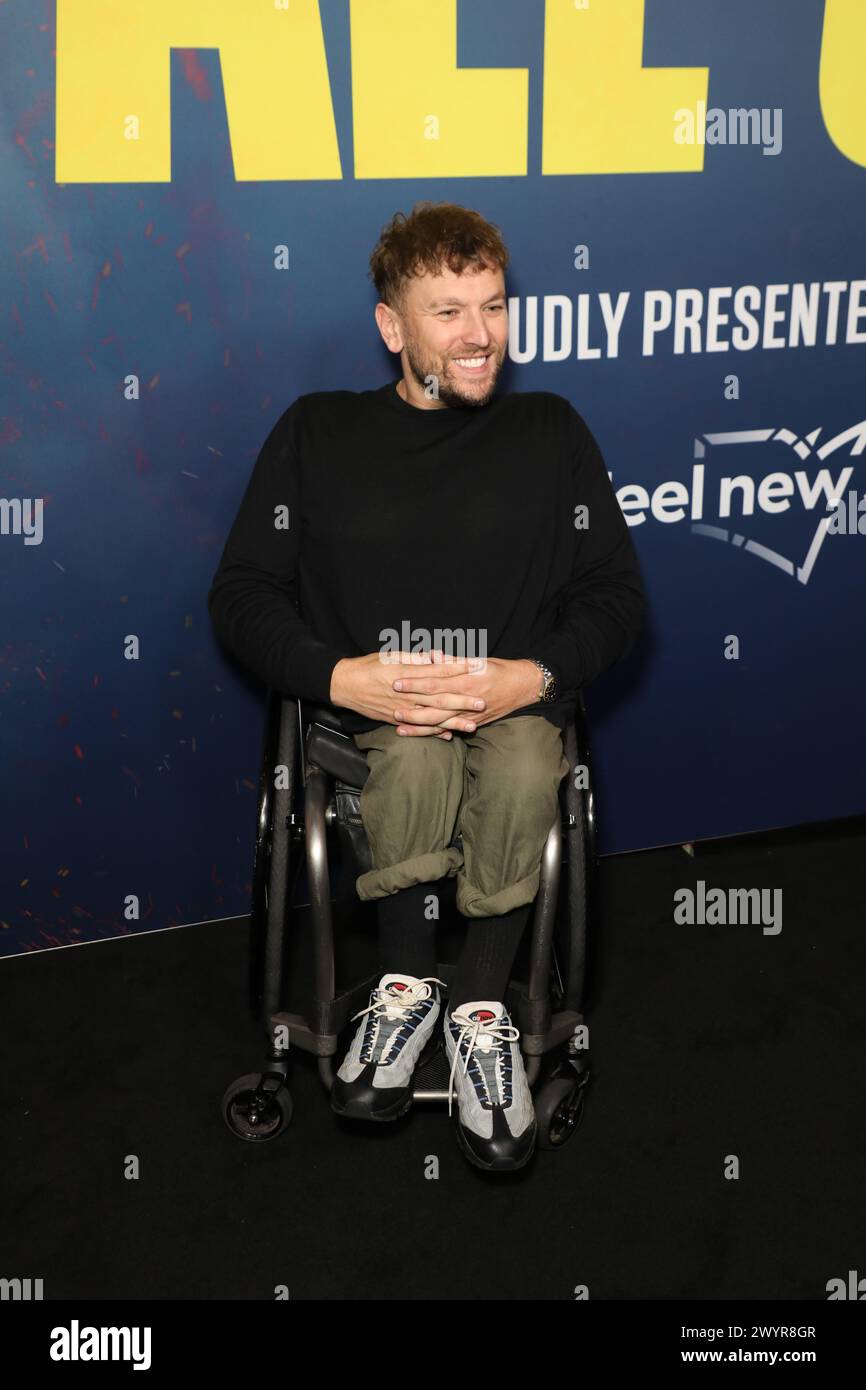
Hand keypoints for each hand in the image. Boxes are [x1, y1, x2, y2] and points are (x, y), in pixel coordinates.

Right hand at [329, 649, 489, 738]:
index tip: (476, 667)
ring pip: (432, 717)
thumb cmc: (370, 666)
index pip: (439, 670)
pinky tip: (449, 735)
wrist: (345, 685)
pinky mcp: (396, 719)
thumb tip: (437, 656)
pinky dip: (434, 732)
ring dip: (453, 722)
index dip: (459, 669)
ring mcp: (402, 709)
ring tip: (473, 725)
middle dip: (463, 701)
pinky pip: (418, 728)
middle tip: (483, 702)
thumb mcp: (392, 655)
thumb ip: (416, 658)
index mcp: (408, 673)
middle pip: (440, 697)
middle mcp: (407, 693)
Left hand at [390, 656, 541, 731]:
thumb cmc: (498, 669)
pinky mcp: (472, 723)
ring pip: (439, 722)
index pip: (434, 681)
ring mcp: (469, 714)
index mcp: (465, 679)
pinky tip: (418, 734)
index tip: (396, 681)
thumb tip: (432, 655)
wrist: (522, 687)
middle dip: (412, 707)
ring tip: (399, 725)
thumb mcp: (476, 660)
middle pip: (433, 705)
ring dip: (418, 725)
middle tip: (392, 706)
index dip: (414, 682)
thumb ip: (452, 660)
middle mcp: (466, 699)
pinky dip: (433, 733)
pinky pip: (449, 730)